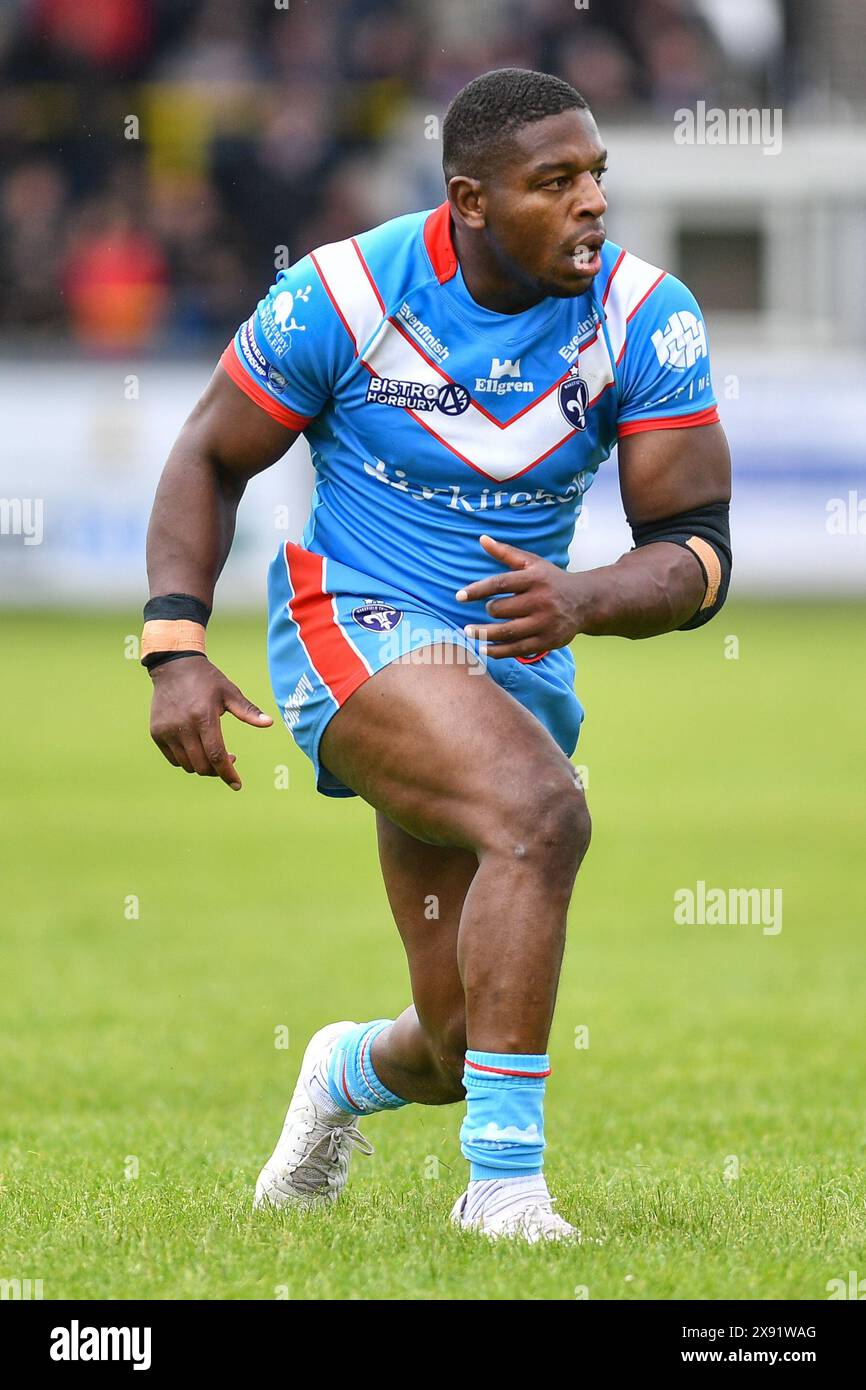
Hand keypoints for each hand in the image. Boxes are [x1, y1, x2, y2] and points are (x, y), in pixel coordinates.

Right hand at [149, 656, 272, 789]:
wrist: (173, 666)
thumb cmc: (206, 679)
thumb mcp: (230, 692)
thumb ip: (248, 711)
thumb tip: (270, 723)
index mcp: (203, 717)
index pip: (216, 755)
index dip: (228, 773)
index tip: (237, 784)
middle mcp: (183, 726)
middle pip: (202, 765)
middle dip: (218, 770)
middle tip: (230, 758)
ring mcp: (167, 731)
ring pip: (188, 765)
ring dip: (203, 766)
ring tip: (212, 752)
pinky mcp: (156, 733)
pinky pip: (174, 759)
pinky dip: (187, 761)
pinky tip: (196, 749)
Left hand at [456, 534, 582, 658]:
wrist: (585, 602)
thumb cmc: (551, 580)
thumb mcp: (532, 563)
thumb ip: (506, 553)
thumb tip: (481, 538)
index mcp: (535, 578)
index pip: (500, 583)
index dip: (477, 590)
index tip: (459, 596)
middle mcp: (541, 601)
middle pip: (503, 609)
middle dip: (489, 611)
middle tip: (486, 611)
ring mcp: (545, 623)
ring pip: (508, 632)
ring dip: (484, 634)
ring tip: (468, 631)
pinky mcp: (548, 641)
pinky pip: (518, 649)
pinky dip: (498, 651)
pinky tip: (483, 648)